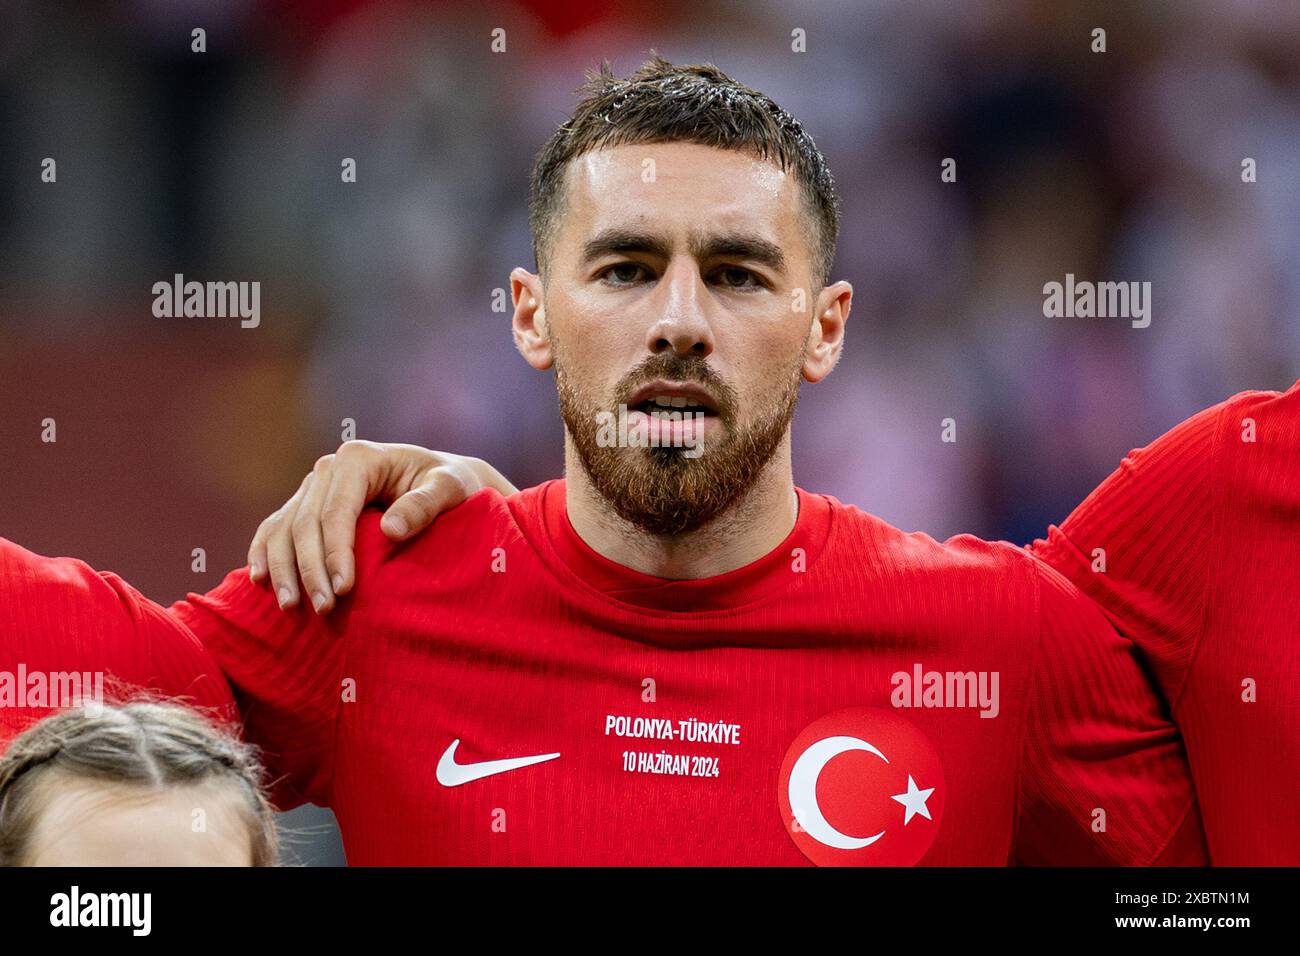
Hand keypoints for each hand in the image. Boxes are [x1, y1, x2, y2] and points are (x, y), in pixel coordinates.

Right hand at [247, 441, 517, 613]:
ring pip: (284, 528)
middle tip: (324, 609)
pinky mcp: (307, 503)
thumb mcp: (449, 488)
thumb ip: (425, 504)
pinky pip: (275, 528)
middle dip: (311, 569)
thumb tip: (390, 529)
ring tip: (291, 606)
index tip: (343, 589)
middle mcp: (329, 468)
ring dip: (283, 568)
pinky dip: (265, 554)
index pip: (337, 510)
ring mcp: (314, 485)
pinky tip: (261, 581)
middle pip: (306, 522)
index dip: (335, 552)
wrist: (443, 481)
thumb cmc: (451, 485)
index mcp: (359, 459)